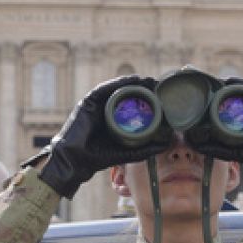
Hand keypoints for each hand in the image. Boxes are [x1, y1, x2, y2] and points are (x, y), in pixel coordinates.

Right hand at [35, 75, 171, 198]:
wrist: (76, 161)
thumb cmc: (98, 158)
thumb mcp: (128, 152)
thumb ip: (146, 149)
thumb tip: (166, 144)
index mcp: (114, 121)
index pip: (133, 106)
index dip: (147, 99)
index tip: (163, 96)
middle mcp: (106, 110)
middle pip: (126, 95)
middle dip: (142, 89)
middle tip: (158, 84)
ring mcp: (96, 106)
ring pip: (116, 90)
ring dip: (132, 83)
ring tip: (147, 80)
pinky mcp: (87, 103)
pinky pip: (103, 89)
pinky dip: (116, 83)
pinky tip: (130, 80)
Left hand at [192, 78, 242, 186]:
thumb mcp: (239, 152)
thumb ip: (218, 149)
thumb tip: (194, 144)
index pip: (228, 104)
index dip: (213, 101)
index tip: (197, 99)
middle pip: (235, 94)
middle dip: (219, 90)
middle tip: (202, 87)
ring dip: (229, 85)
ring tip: (211, 83)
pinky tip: (230, 83)